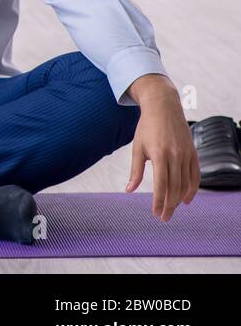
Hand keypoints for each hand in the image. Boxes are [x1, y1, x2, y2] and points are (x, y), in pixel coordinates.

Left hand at [125, 74, 199, 220]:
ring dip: (180, 199)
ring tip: (172, 209)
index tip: (155, 213)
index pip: (161, 185)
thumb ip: (135, 171)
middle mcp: (176, 156)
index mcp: (159, 155)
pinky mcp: (194, 153)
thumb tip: (129, 190)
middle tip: (164, 217)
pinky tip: (187, 199)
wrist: (163, 108)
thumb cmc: (146, 128)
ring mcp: (187, 155)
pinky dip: (192, 189)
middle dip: (169, 205)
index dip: (158, 201)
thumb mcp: (137, 148)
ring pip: (186, 184)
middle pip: (175, 188)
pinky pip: (195, 175)